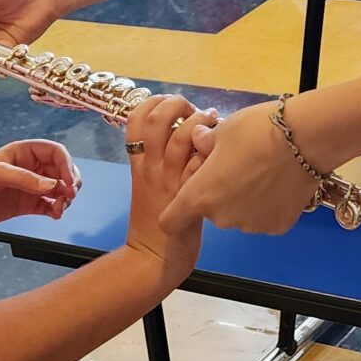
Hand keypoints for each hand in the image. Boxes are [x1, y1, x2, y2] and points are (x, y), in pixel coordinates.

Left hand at [0, 139, 80, 228]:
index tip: (68, 182)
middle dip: (71, 182)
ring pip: (59, 189)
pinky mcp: (24, 205)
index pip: (55, 152)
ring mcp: (28, 187)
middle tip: (70, 196)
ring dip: (66, 198)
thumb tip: (52, 186)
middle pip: (62, 170)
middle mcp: (29, 168)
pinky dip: (57, 210)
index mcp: (22, 152)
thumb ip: (24, 178)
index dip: (66, 164)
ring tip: (60, 209)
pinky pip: (49, 206)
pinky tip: (55, 214)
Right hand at [123, 92, 212, 289]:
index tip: (168, 102)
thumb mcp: (150, 186)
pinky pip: (199, 165)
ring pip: (180, 138)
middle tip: (191, 108)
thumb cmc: (153, 222)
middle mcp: (151, 167)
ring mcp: (170, 180)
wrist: (153, 258)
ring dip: (199, 122)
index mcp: (139, 163)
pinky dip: (212, 152)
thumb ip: (161, 161)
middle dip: (175, 105)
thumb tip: (183, 135)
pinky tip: (224, 149)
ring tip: (212, 119)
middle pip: (156, 120)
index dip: (152, 102)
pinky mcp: (188, 195)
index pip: (135, 119)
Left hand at [162, 99, 317, 237]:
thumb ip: (203, 143)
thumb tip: (198, 141)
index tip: (185, 199)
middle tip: (235, 167)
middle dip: (217, 193)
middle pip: (210, 212)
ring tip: (262, 171)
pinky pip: (264, 217)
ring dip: (243, 199)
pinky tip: (278, 182)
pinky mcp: (277, 227)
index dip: (174, 212)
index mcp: (200, 195)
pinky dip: (267, 205)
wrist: (306, 138)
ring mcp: (252, 226)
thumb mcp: (222, 130)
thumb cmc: (258, 130)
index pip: (171, 220)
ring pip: (238, 215)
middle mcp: (222, 218)